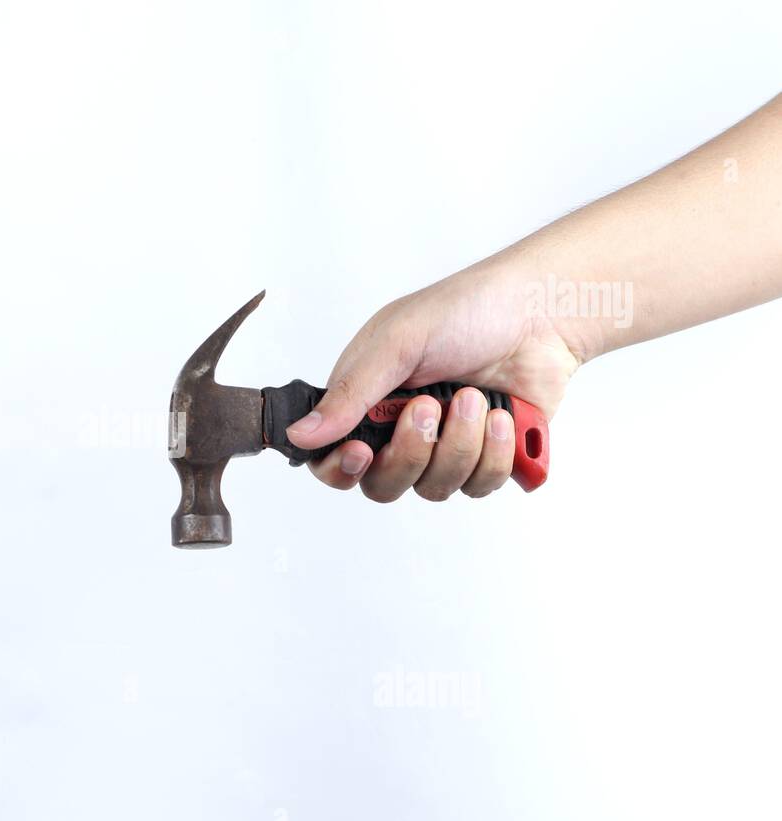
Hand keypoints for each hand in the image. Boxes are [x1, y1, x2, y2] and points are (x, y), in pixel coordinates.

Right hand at [286, 261, 579, 500]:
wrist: (542, 314)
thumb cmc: (466, 312)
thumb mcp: (396, 343)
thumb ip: (348, 394)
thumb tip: (298, 434)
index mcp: (367, 402)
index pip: (332, 460)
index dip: (341, 469)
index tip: (363, 452)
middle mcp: (400, 431)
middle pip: (383, 485)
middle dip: (412, 451)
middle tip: (431, 406)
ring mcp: (444, 448)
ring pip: (435, 488)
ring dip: (460, 445)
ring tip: (478, 398)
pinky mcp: (486, 459)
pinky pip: (479, 487)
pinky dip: (494, 453)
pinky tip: (502, 416)